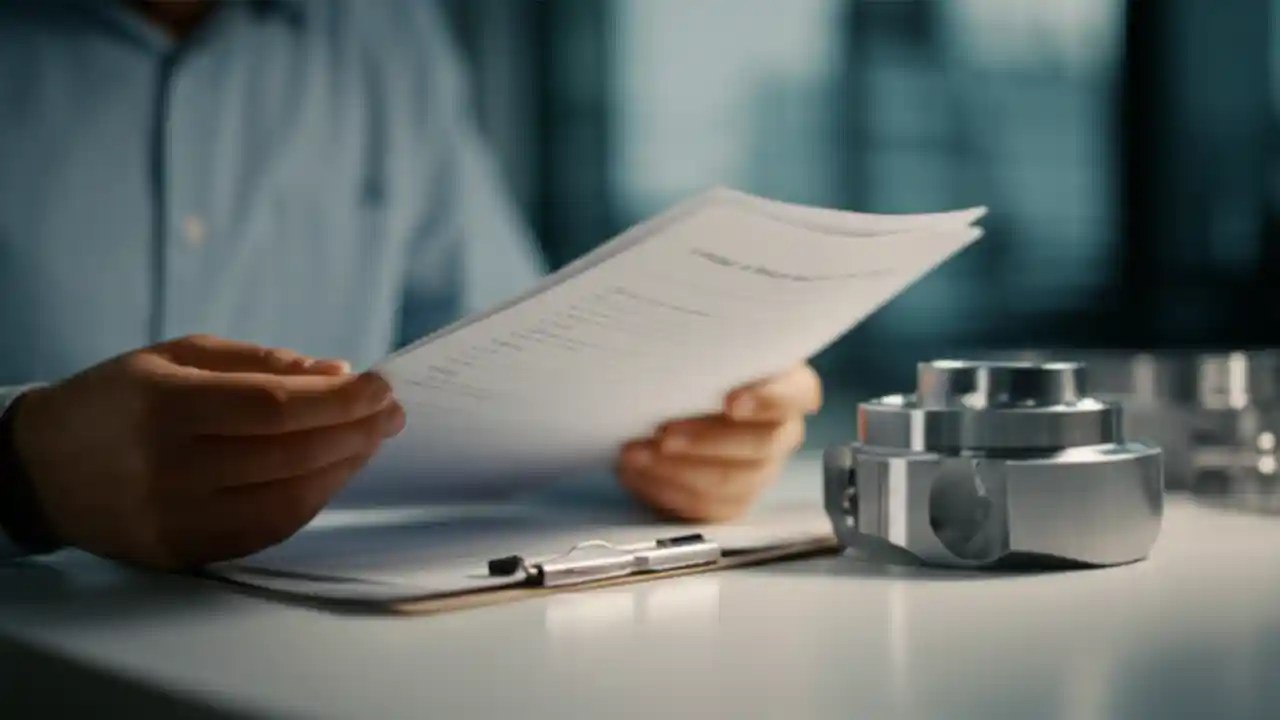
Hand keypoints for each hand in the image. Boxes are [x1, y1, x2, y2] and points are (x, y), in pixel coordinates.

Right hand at [11, 335, 404, 568]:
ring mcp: (176, 519)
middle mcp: (171, 468)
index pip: (277, 408)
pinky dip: (309, 502)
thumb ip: (259, 363)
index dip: (340, 400)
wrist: (40, 467)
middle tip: (390, 413)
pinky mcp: (182, 552)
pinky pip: (267, 532)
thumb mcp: (178, 356)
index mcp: (167, 407)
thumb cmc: (117, 399)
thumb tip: (338, 374)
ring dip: (342, 470)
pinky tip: (330, 474)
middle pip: (291, 456)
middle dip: (355, 433)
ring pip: (288, 501)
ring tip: (368, 441)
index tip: (382, 387)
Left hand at [617, 364, 821, 521]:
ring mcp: (761, 470)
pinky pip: (707, 507)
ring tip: (634, 454)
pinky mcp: (733, 500)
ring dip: (678, 470)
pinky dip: (667, 490)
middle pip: (761, 444)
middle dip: (706, 441)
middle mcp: (782, 432)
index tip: (730, 402)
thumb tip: (672, 348)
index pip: (798, 394)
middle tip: (662, 434)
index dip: (769, 400)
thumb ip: (705, 349)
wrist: (673, 398)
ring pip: (732, 482)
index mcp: (789, 387)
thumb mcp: (704, 346)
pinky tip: (636, 473)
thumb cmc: (695, 364)